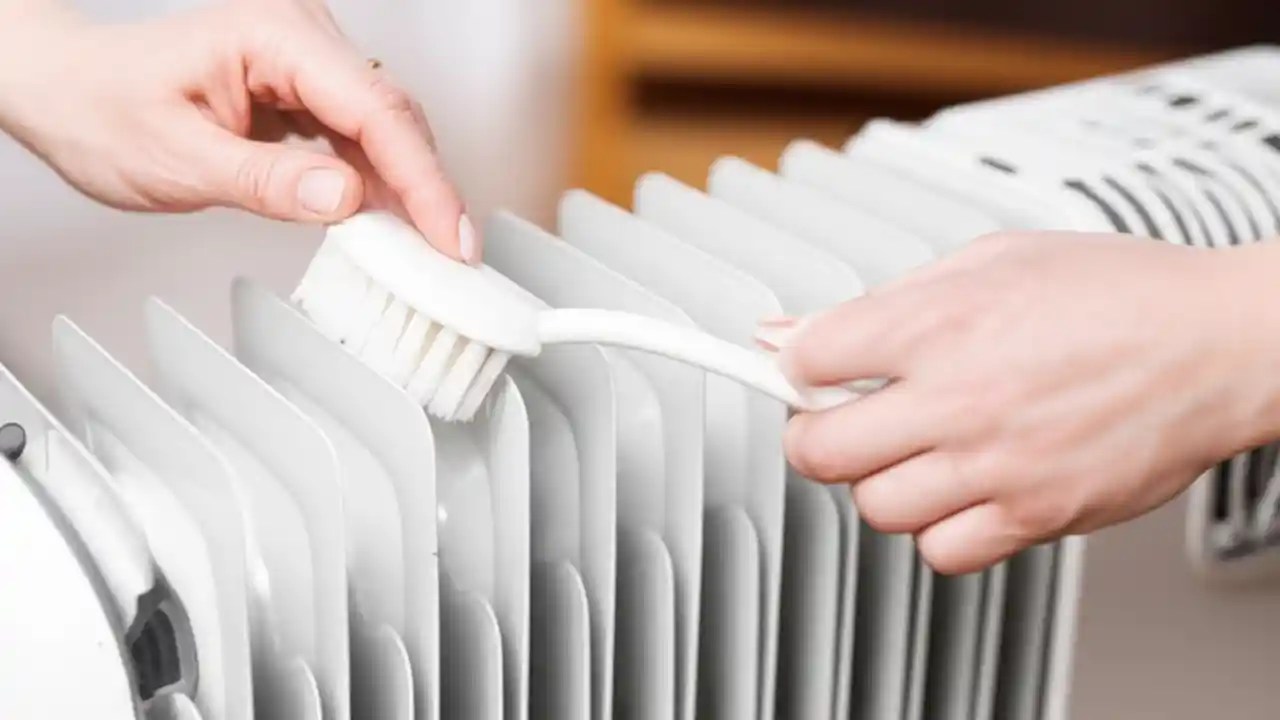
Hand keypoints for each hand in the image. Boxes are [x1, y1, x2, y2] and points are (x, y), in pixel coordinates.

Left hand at [0, 0, 476, 261]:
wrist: (66, 90)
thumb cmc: (101, 109)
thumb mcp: (178, 159)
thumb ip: (266, 181)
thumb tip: (345, 201)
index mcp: (272, 34)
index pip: (375, 109)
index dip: (423, 179)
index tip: (449, 237)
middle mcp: (299, 34)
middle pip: (394, 114)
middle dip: (429, 188)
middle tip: (451, 257)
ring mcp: (305, 58)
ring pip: (386, 125)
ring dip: (408, 188)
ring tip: (425, 248)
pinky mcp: (304, 85)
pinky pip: (360, 133)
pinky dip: (379, 180)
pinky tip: (386, 220)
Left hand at [765, 232, 1279, 573]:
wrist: (1218, 344)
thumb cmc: (1119, 294)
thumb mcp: (990, 258)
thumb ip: (886, 299)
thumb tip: (795, 329)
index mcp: (940, 323)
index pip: (808, 359)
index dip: (795, 365)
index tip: (805, 370)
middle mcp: (959, 398)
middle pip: (819, 449)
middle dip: (813, 433)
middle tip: (838, 419)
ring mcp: (996, 464)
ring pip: (875, 506)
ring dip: (878, 480)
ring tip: (911, 450)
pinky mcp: (1035, 515)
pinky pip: (942, 550)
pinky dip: (937, 528)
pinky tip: (957, 489)